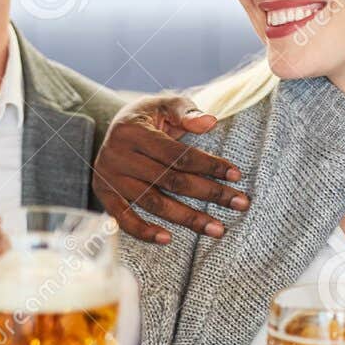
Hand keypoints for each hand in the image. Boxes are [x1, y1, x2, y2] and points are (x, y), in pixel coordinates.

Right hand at [92, 94, 248, 243]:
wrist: (113, 128)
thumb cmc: (147, 117)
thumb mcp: (164, 105)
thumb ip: (186, 111)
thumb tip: (211, 122)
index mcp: (133, 131)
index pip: (177, 154)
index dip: (208, 165)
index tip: (236, 175)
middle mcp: (117, 156)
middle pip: (170, 180)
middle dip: (209, 193)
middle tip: (240, 203)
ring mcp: (108, 178)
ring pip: (153, 202)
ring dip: (187, 218)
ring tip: (217, 229)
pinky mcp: (104, 195)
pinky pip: (124, 218)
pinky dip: (144, 232)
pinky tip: (168, 239)